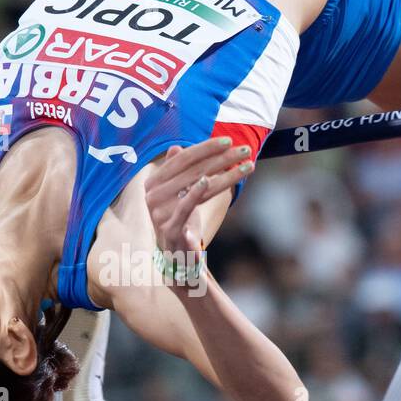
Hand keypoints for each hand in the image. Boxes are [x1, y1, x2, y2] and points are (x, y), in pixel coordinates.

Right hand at [145, 136, 252, 254]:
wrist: (176, 259)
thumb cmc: (180, 222)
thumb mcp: (178, 196)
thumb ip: (177, 172)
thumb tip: (177, 147)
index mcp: (153, 182)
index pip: (183, 159)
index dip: (206, 147)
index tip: (229, 141)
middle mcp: (153, 195)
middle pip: (193, 170)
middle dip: (222, 158)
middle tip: (245, 150)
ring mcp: (160, 212)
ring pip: (196, 185)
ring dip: (225, 173)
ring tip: (247, 166)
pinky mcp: (170, 228)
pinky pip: (184, 207)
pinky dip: (195, 192)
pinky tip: (208, 180)